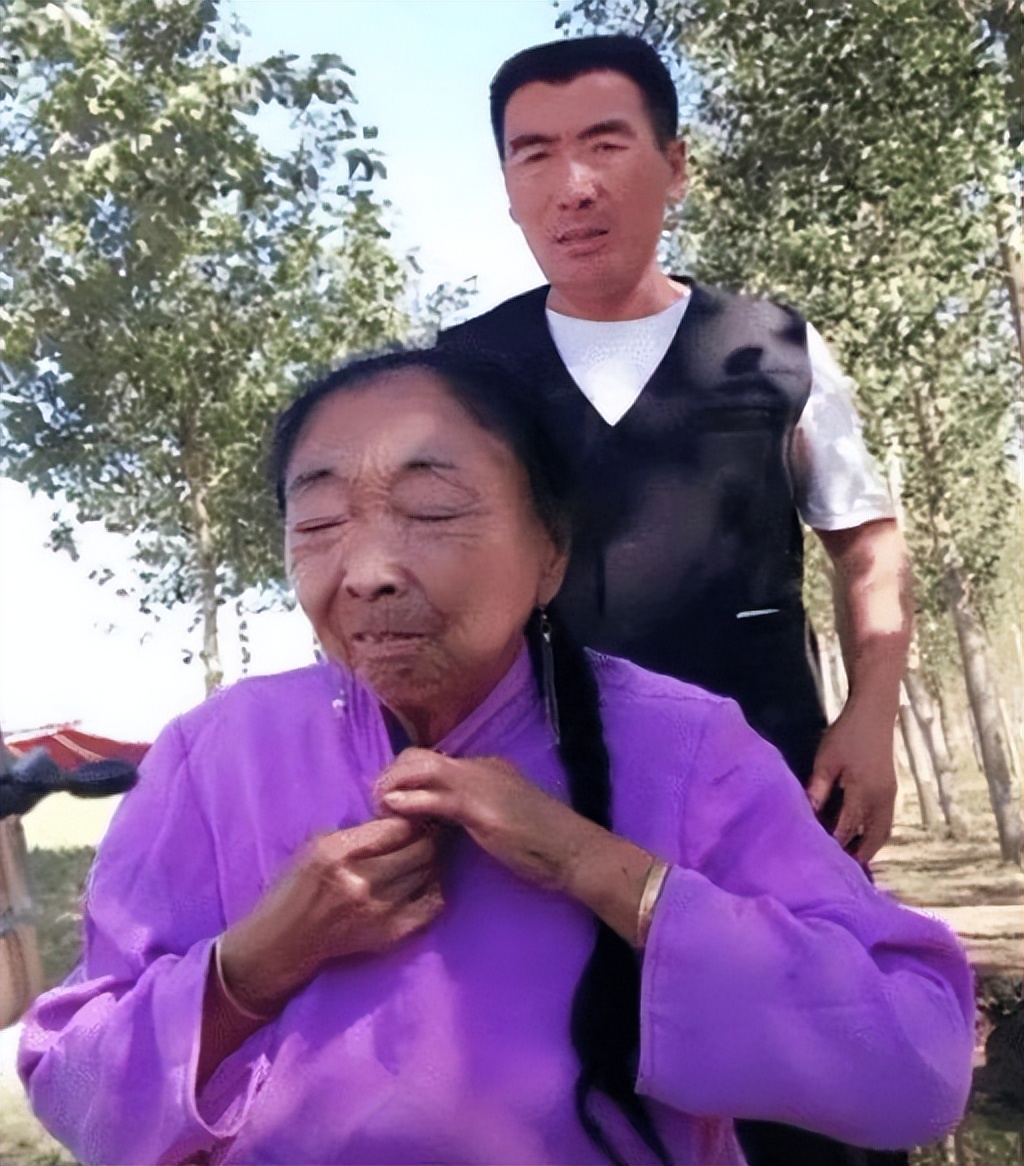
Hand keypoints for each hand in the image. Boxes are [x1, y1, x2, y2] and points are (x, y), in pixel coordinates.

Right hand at [219, 816, 443, 1015]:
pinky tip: (422, 882)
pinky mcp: (389, 935)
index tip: (414, 815)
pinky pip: (431, 904)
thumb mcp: (315, 847)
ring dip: (430, 861)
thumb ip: (355, 832)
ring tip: (423, 855)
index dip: (412, 818)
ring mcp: (377, 912)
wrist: (281, 945)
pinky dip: (432, 888)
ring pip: (428, 873)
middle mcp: (360, 882)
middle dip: (427, 836)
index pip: (398, 827)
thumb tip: (399, 815)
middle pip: (420, 849)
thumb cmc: (294, 889)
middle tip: (427, 832)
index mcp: (337, 853)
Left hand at [376, 748, 652, 941]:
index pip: (432, 760)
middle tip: (378, 806)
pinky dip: (407, 801)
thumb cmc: (544, 845)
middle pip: (418, 756)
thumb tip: (440, 820)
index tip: (391, 801)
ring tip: (380, 809)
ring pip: (419, 768)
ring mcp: (479, 783)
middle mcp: (480, 767)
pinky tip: (394, 813)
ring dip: (392, 785)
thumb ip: (472, 814)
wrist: (575, 852)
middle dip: (391, 776)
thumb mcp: (501, 820)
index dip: (406, 776)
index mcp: (486, 769)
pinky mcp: (478, 806)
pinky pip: (432, 795)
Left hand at [805, 704, 896, 862]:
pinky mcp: (891, 791)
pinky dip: (874, 834)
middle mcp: (882, 800)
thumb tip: (806, 815)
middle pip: (872, 839)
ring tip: (851, 859)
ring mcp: (890, 796)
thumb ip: (817, 789)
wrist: (874, 714)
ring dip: (869, 847)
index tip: (821, 861)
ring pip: (882, 832)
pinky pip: (885, 822)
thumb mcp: (826, 760)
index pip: (847, 829)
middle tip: (841, 871)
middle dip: (858, 855)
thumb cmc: (846, 735)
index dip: (834, 845)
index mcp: (864, 794)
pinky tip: (860, 837)